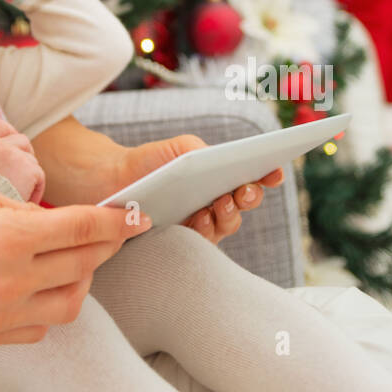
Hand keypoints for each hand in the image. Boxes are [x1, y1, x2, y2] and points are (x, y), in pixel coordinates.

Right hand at [0, 114, 45, 204]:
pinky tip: (25, 200)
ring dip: (30, 176)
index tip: (11, 148)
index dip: (9, 133)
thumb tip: (10, 164)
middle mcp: (0, 146)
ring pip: (32, 160)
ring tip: (19, 193)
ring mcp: (15, 156)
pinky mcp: (29, 169)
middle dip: (26, 156)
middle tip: (20, 176)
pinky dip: (36, 188)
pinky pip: (39, 175)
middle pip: (23, 140)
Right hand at [0, 181, 146, 344]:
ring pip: (69, 304)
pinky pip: (38, 326)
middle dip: (103, 246)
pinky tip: (37, 285)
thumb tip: (57, 222)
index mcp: (11, 237)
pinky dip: (48, 306)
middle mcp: (12, 280)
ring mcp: (0, 312)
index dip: (119, 220)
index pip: (84, 228)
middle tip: (107, 232)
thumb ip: (25, 210)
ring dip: (80, 280)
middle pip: (83, 265)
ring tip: (71, 261)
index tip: (139, 215)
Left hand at [115, 135, 284, 245]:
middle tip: (245, 190)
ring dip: (229, 213)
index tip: (275, 171)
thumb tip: (222, 158)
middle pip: (245, 202)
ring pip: (229, 223)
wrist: (117, 180)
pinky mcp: (185, 241)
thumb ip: (201, 150)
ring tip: (221, 202)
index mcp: (222, 176)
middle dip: (250, 196)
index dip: (268, 174)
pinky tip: (200, 218)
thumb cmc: (152, 162)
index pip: (253, 176)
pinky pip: (204, 241)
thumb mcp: (179, 150)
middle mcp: (218, 201)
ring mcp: (204, 222)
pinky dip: (206, 229)